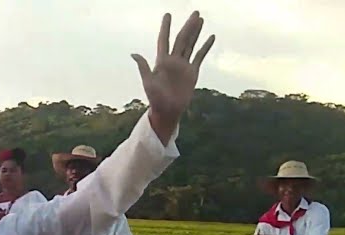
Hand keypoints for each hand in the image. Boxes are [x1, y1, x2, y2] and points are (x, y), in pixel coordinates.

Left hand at [133, 12, 215, 141]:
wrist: (167, 111)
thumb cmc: (155, 99)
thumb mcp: (148, 82)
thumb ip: (143, 67)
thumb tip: (133, 54)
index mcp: (162, 62)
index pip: (164, 40)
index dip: (166, 28)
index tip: (168, 15)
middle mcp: (173, 61)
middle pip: (181, 39)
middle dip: (188, 25)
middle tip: (195, 12)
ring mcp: (183, 66)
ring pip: (190, 44)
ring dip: (196, 32)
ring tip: (201, 19)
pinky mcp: (192, 72)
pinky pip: (200, 56)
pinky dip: (205, 47)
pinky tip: (211, 37)